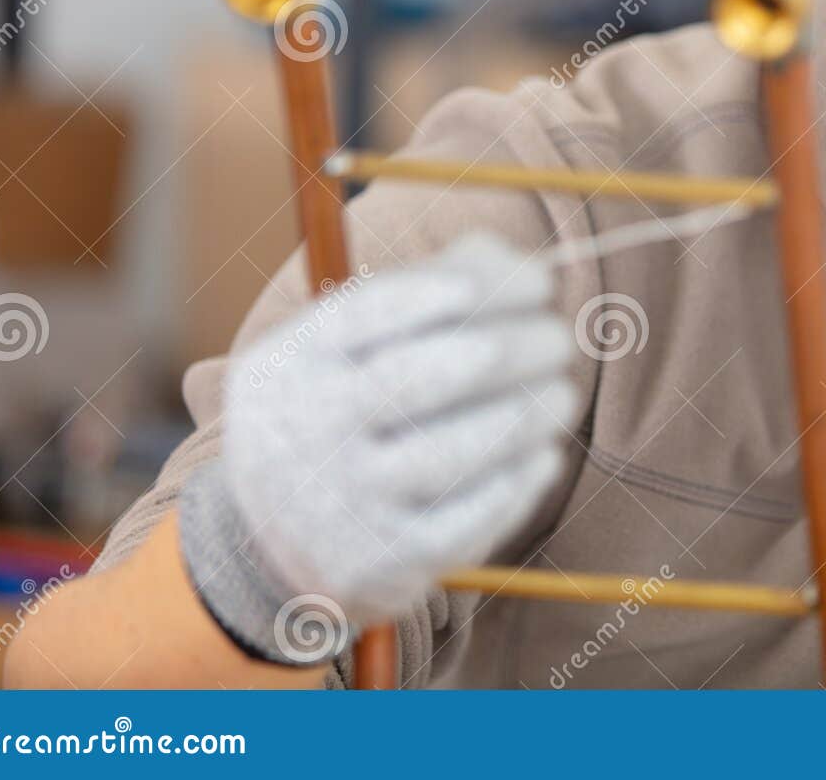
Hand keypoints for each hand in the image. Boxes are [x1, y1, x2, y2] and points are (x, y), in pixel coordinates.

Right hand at [178, 232, 580, 662]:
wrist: (264, 541)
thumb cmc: (337, 409)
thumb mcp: (344, 344)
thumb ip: (425, 288)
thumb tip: (517, 262)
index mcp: (291, 360)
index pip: (378, 309)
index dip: (472, 289)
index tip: (539, 281)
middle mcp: (308, 430)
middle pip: (429, 374)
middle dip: (516, 347)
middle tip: (559, 338)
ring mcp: (343, 503)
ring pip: (457, 451)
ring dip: (528, 414)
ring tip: (561, 394)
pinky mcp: (380, 563)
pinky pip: (468, 519)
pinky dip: (517, 483)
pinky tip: (542, 456)